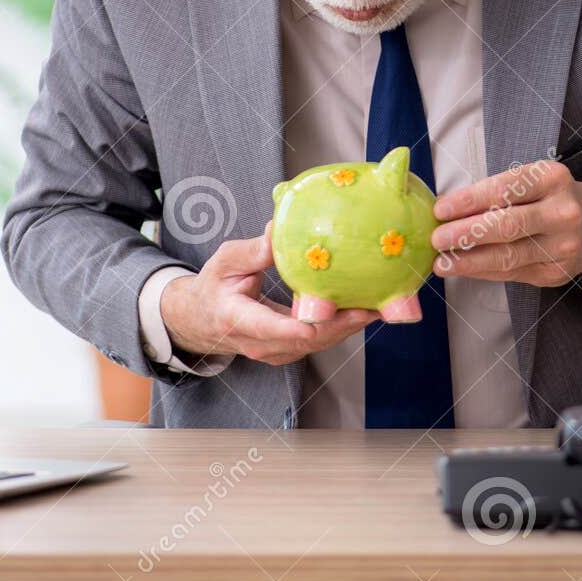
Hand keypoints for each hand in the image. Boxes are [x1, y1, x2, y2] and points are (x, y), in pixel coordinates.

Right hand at [159, 222, 377, 366]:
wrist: (203, 320)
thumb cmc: (214, 287)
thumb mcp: (225, 262)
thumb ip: (253, 250)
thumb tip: (278, 228)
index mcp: (237, 319)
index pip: (267, 327)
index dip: (292, 326)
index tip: (313, 320)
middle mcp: (258, 342)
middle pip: (304, 339)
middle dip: (340, 325)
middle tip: (370, 306)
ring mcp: (274, 352)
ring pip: (316, 344)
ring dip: (348, 327)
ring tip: (378, 306)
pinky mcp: (288, 351)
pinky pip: (318, 342)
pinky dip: (341, 328)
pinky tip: (362, 309)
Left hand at [430, 161, 581, 289]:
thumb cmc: (548, 198)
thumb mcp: (532, 181)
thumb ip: (496, 193)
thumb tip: (446, 211)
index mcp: (552, 179)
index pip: (505, 189)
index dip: (469, 200)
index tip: (440, 209)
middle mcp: (561, 212)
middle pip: (508, 225)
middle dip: (466, 233)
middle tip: (437, 238)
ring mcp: (561, 246)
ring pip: (509, 256)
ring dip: (469, 261)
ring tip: (442, 262)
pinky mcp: (554, 273)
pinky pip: (512, 274)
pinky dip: (483, 271)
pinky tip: (463, 269)